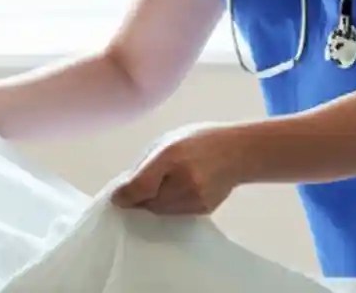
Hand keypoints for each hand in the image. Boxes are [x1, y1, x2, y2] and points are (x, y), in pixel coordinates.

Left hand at [111, 124, 244, 214]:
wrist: (239, 151)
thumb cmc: (198, 140)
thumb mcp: (168, 141)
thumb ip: (146, 163)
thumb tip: (125, 186)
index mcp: (172, 155)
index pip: (141, 186)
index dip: (124, 195)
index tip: (116, 198)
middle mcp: (185, 180)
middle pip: (149, 202)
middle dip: (139, 199)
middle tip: (136, 191)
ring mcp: (196, 198)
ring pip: (161, 211)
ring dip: (153, 204)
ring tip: (160, 188)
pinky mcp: (203, 210)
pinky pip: (175, 214)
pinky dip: (169, 206)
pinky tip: (176, 192)